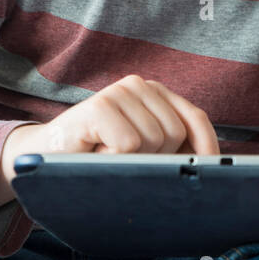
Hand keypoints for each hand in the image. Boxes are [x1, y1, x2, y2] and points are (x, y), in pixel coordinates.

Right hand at [20, 75, 219, 156]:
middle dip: (156, 158)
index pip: (196, 118)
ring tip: (106, 155)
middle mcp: (141, 85)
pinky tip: (95, 152)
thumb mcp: (142, 152)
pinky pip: (128, 144)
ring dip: (130, 161)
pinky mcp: (100, 106)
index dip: (207, 148)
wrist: (43, 159)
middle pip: (175, 133)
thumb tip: (212, 169)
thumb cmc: (97, 158)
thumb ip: (172, 150)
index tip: (214, 174)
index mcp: (157, 94)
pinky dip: (112, 160)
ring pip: (153, 141)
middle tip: (123, 160)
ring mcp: (119, 91)